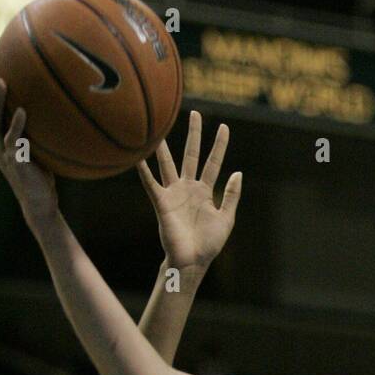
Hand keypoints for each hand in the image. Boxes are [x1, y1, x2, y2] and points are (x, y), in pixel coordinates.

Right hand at [0, 78, 59, 232]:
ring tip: (2, 83)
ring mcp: (5, 154)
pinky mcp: (15, 162)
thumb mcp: (39, 156)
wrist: (41, 205)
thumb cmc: (42, 180)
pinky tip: (22, 110)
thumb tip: (56, 120)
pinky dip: (17, 124)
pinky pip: (14, 139)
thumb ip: (39, 139)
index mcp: (2, 144)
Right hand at [137, 111, 241, 273]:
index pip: (213, 162)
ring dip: (164, 146)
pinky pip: (151, 183)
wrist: (192, 261)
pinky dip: (143, 170)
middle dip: (194, 135)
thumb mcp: (226, 218)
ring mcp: (174, 193)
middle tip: (194, 113)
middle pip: (191, 155)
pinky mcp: (162, 202)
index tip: (224, 127)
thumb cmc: (208, 244)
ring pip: (168, 163)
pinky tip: (137, 156)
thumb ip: (232, 196)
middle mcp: (188, 188)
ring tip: (160, 126)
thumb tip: (238, 172)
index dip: (219, 145)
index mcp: (205, 191)